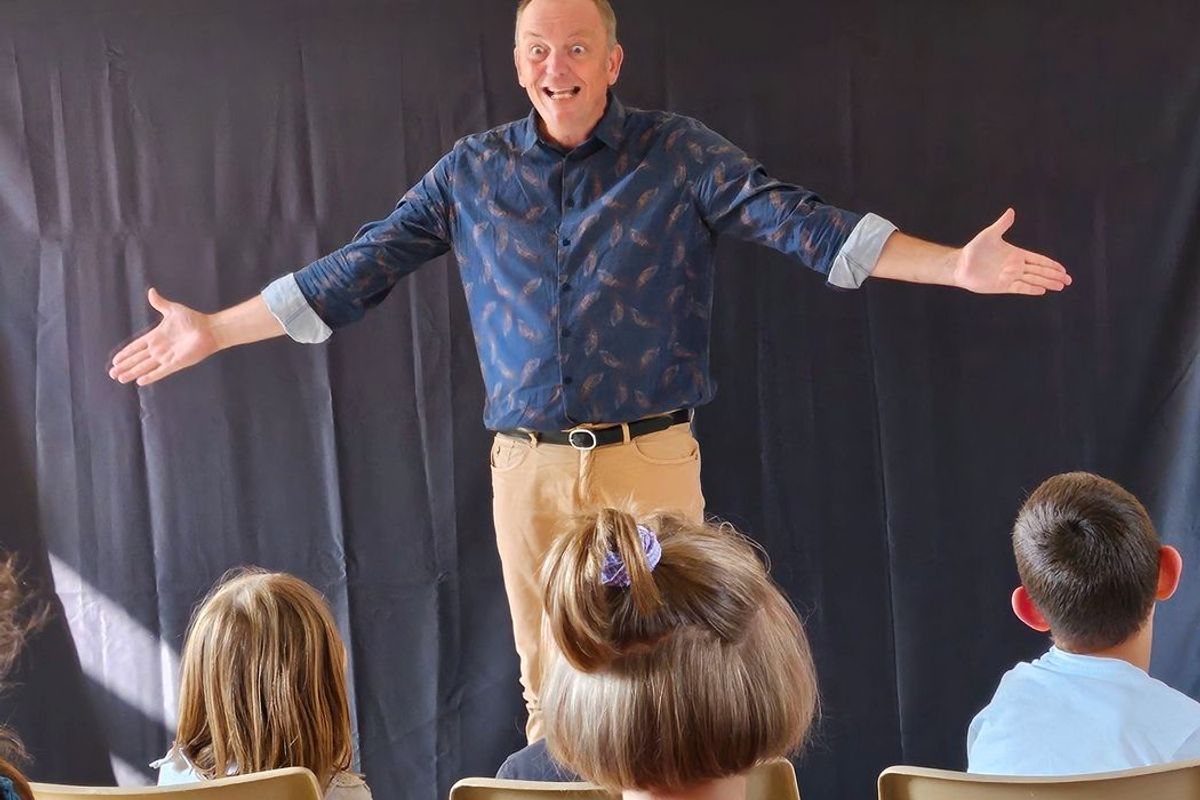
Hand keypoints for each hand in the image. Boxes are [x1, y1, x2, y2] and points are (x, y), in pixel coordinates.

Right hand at [109, 288, 219, 385]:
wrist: (210, 329)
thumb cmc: (194, 319)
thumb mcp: (173, 310)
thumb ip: (160, 303)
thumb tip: (151, 291)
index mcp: (157, 336)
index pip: (137, 346)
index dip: (126, 353)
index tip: (115, 359)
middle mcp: (159, 348)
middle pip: (138, 359)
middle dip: (125, 366)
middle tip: (111, 373)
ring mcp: (167, 356)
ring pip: (145, 366)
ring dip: (133, 372)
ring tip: (120, 378)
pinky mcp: (176, 363)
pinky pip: (161, 371)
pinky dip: (151, 376)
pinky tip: (140, 381)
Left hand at [953, 209, 1071, 294]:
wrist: (960, 265)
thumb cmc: (974, 249)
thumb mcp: (989, 235)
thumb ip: (1002, 225)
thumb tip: (1011, 211)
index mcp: (1016, 254)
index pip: (1038, 259)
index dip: (1051, 264)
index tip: (1063, 268)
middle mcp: (1016, 266)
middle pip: (1040, 271)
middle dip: (1054, 275)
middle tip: (1068, 280)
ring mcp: (1010, 277)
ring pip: (1033, 280)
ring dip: (1047, 283)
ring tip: (1061, 286)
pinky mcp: (1003, 286)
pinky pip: (1021, 288)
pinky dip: (1031, 289)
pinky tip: (1042, 290)